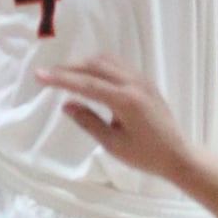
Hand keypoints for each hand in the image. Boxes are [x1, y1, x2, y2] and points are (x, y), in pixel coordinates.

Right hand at [38, 55, 190, 182]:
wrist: (178, 155)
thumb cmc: (145, 155)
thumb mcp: (113, 144)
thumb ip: (88, 122)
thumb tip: (66, 104)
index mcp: (126, 100)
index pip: (86, 84)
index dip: (61, 79)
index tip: (39, 75)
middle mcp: (134, 83)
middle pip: (95, 66)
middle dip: (69, 68)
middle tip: (47, 74)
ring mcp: (141, 80)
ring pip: (107, 61)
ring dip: (83, 64)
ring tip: (64, 73)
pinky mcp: (145, 81)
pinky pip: (117, 64)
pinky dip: (98, 65)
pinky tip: (88, 74)